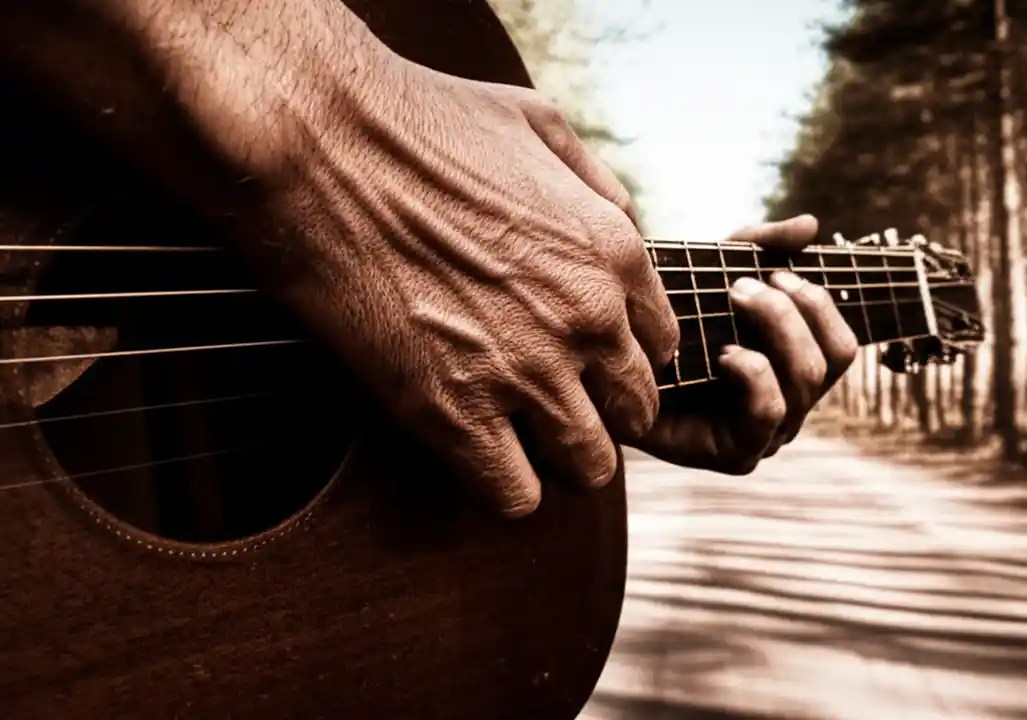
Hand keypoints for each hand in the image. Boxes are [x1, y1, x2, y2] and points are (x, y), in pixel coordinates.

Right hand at [202, 41, 678, 516]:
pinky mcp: (454, 413)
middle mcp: (587, 319)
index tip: (584, 358)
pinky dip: (503, 486)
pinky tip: (475, 453)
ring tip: (518, 437)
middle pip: (635, 411)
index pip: (661, 347)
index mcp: (613, 253)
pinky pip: (516, 496)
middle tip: (551, 400)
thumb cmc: (421, 121)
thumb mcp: (541, 124)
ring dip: (561, 458)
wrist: (318, 142)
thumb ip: (598, 186)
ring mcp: (525, 371)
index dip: (623, 357)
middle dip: (600, 411)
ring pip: (590, 466)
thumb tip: (621, 225)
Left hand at [632, 214, 858, 473]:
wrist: (608, 368)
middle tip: (743, 285)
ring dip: (778, 329)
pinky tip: (723, 352)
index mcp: (794, 372)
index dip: (820, 305)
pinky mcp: (736, 452)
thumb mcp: (717, 272)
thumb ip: (763, 245)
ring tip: (735, 300)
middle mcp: (790, 405)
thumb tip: (811, 225)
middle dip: (792, 311)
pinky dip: (754, 373)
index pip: (841, 346)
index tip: (777, 272)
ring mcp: (767, 433)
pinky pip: (768, 412)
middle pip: (832, 359)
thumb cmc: (670, 325)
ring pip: (806, 381)